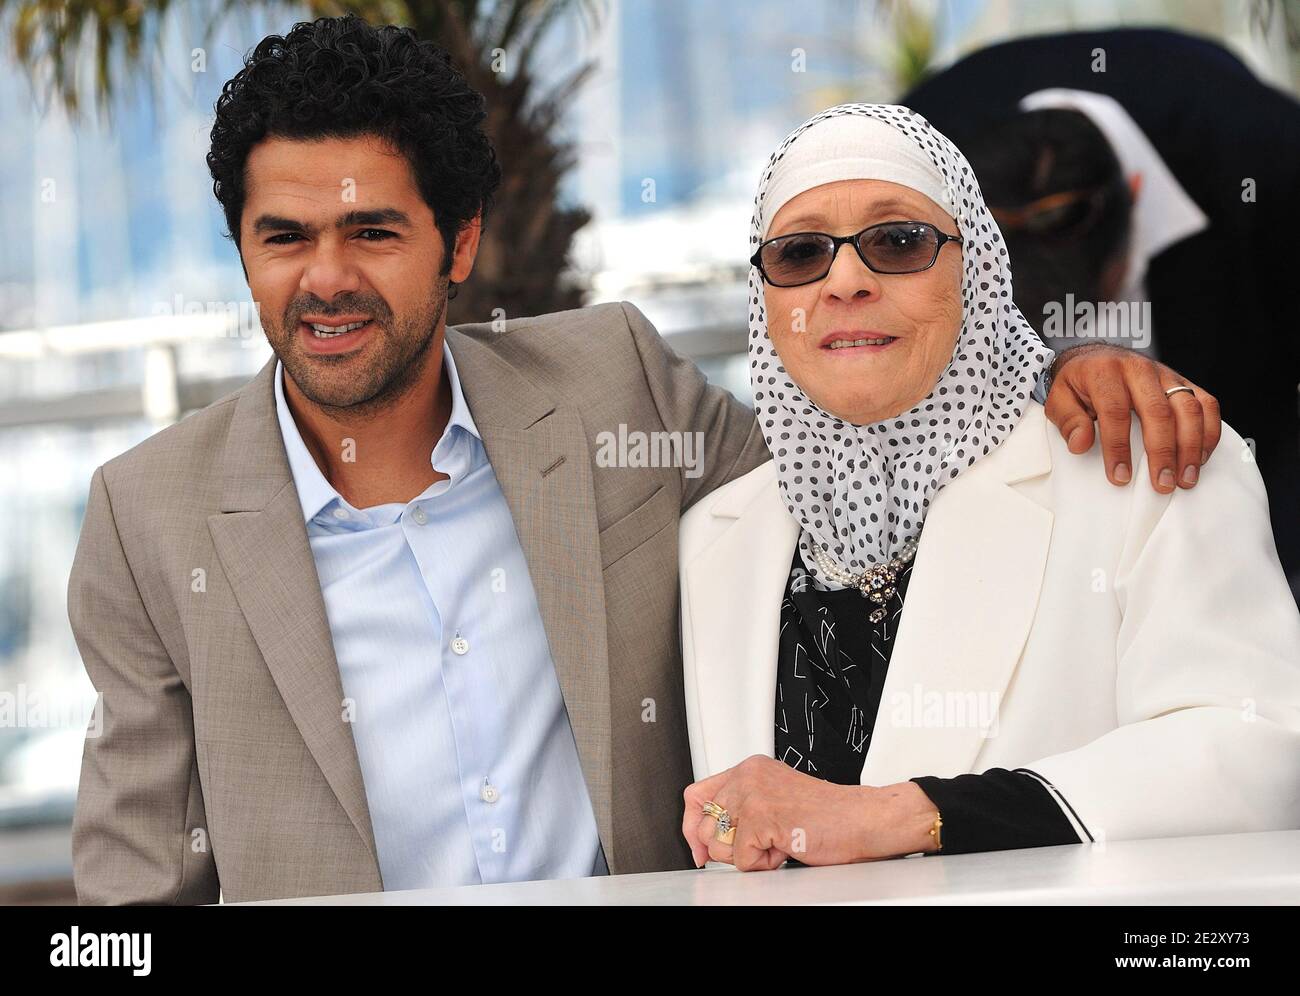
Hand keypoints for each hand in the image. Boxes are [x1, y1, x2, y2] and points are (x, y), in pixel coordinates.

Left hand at [681, 755, 940, 870]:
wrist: (861, 819)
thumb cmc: (827, 815)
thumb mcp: (774, 799)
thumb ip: (741, 807)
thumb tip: (707, 837)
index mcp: (749, 769)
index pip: (696, 794)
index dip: (691, 826)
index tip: (697, 846)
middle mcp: (747, 776)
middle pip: (704, 824)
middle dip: (725, 848)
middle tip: (760, 847)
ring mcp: (752, 795)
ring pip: (718, 843)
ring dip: (747, 855)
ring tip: (778, 843)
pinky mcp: (760, 817)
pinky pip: (742, 860)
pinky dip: (763, 864)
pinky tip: (786, 848)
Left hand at [1044, 343, 1221, 492]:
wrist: (1096, 357)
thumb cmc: (1079, 384)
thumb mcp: (1059, 398)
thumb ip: (1068, 420)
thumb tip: (1080, 444)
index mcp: (1105, 372)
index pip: (1115, 411)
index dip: (1118, 447)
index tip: (1119, 476)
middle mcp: (1139, 369)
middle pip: (1158, 411)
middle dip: (1163, 452)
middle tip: (1163, 484)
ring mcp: (1166, 374)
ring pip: (1189, 407)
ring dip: (1191, 446)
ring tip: (1185, 478)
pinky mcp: (1184, 381)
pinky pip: (1207, 403)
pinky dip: (1209, 431)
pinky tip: (1201, 457)